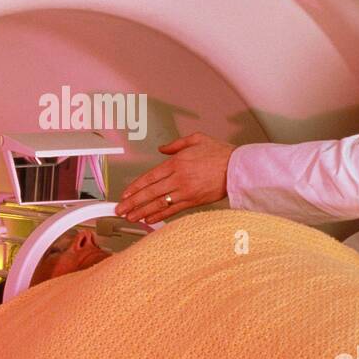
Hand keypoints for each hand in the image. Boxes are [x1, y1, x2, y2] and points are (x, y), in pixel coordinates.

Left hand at [115, 132, 235, 223]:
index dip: (135, 187)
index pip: (149, 177)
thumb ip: (176, 144)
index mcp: (177, 163)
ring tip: (130, 217)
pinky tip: (149, 220)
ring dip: (142, 211)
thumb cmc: (220, 153)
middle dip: (133, 202)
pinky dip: (159, 216)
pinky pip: (172, 210)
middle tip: (120, 209)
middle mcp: (179, 178)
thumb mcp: (196, 139)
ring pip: (159, 203)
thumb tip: (161, 149)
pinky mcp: (194, 201)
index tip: (124, 194)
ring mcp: (186, 191)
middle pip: (150, 192)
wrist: (238, 167)